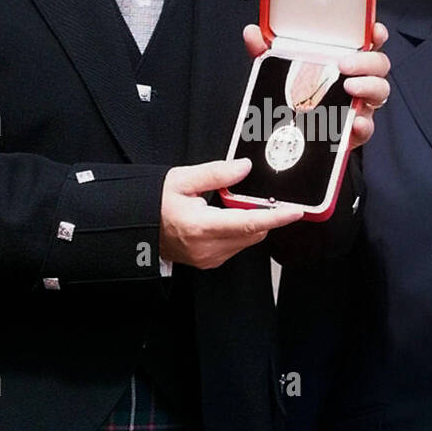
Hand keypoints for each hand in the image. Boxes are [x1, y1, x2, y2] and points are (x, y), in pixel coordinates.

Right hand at [160, 158, 302, 268]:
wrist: (136, 228)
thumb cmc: (154, 203)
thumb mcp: (182, 179)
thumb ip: (217, 174)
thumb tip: (245, 167)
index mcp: (201, 227)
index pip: (249, 223)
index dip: (276, 218)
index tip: (296, 211)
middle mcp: (207, 248)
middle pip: (253, 233)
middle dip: (261, 214)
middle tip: (256, 196)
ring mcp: (208, 258)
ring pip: (246, 241)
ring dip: (249, 223)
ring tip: (230, 206)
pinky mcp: (208, 262)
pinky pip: (235, 246)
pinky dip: (238, 232)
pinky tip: (224, 219)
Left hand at [243, 21, 390, 148]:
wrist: (293, 136)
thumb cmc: (297, 95)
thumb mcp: (280, 70)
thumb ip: (266, 51)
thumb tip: (251, 32)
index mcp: (345, 60)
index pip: (367, 42)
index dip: (375, 34)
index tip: (374, 30)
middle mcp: (357, 79)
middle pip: (379, 65)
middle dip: (367, 62)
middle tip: (345, 65)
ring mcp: (360, 104)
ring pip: (380, 91)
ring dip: (369, 87)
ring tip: (349, 87)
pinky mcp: (356, 129)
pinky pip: (368, 127)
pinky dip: (363, 124)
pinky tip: (354, 122)